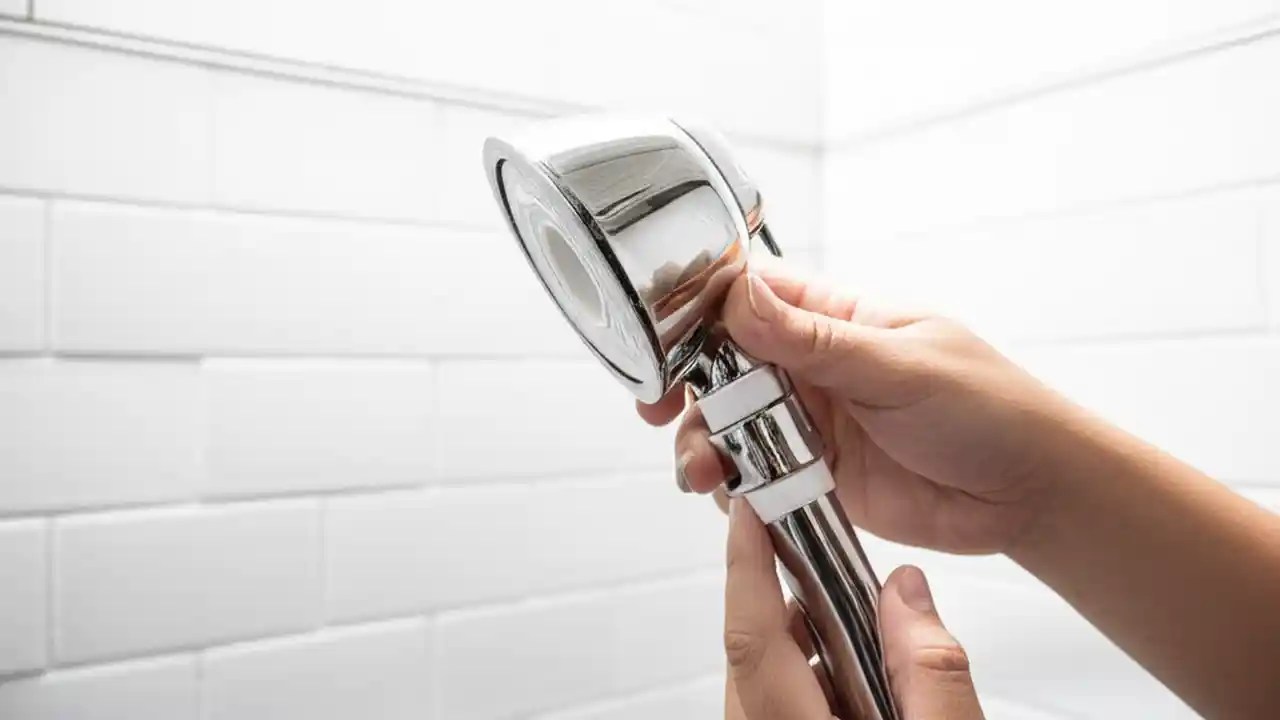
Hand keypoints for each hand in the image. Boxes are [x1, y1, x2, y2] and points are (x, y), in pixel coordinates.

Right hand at [641, 258, 1077, 553]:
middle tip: (660, 409)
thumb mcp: (900, 367)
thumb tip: (741, 296)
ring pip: (732, 423)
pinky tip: (734, 496)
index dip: (699, 310)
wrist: (1030, 495)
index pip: (752, 295)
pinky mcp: (816, 476)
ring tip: (704, 469)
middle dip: (687, 385)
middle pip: (725, 364)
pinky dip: (735, 487)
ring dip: (705, 442)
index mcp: (837, 320)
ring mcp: (813, 422)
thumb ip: (815, 341)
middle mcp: (816, 367)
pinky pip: (756, 477)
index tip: (662, 337)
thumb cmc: (990, 410)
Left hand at [723, 498, 983, 718]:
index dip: (746, 564)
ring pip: (767, 682)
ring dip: (808, 647)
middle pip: (755, 652)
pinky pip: (784, 708)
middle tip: (828, 562)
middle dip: (787, 601)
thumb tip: (905, 588)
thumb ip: (930, 671)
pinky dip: (817, 681)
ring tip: (864, 625)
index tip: (749, 511)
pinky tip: (867, 681)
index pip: (751, 633)